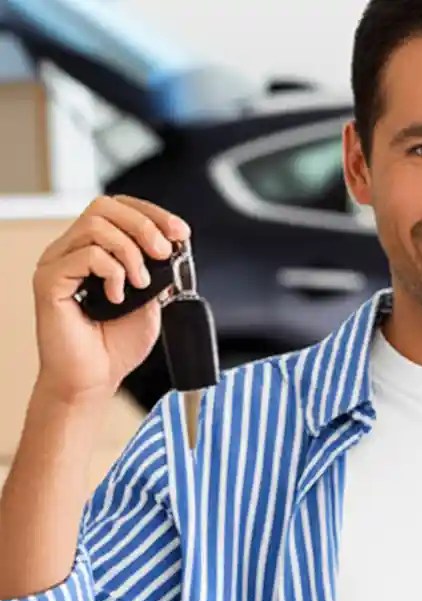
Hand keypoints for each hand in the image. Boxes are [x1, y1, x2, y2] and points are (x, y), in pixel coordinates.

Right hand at [31, 195, 189, 405]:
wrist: (95, 379)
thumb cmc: (116, 345)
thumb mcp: (153, 299)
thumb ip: (158, 268)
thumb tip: (174, 244)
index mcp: (93, 250)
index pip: (118, 209)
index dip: (152, 213)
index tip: (180, 231)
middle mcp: (71, 251)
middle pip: (105, 207)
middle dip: (144, 225)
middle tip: (163, 252)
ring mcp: (57, 263)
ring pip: (95, 225)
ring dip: (129, 251)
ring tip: (140, 283)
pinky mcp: (49, 281)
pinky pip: (85, 254)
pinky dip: (112, 272)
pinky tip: (118, 297)